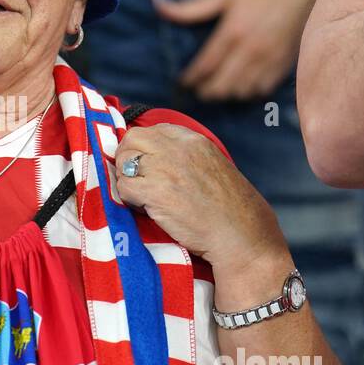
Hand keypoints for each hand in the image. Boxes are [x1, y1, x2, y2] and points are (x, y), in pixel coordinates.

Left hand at [114, 123, 287, 277]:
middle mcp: (177, 148)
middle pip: (132, 139)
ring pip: (124, 163)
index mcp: (193, 140)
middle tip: (136, 180)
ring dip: (129, 181)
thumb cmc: (229, 209)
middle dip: (128, 158)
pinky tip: (146, 209)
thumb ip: (186, 157)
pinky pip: (124, 187)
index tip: (146, 165)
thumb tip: (155, 159)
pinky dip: (130, 200)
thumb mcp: (212, 166)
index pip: (153, 130)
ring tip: (144, 197)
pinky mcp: (155, 191)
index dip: (143, 148)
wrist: (240, 234)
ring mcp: (165, 168)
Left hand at [154, 0, 323, 100]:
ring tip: (217, 88)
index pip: (206, 66)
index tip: (183, 82)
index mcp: (233, 32)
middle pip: (222, 86)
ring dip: (226, 93)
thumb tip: (161, 9)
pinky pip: (262, 90)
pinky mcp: (284, 64)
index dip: (191, 78)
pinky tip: (241, 85)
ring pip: (241, 91)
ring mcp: (270, 60)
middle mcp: (251, 50)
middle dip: (206, 91)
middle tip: (198, 89)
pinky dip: (248, 92)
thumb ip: (192, 7)